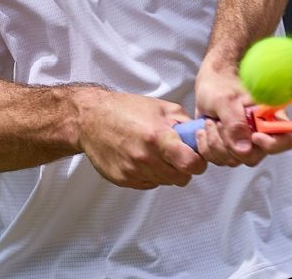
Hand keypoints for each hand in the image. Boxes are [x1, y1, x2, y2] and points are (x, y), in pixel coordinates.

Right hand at [77, 89, 206, 189]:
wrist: (90, 119)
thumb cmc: (125, 109)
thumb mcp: (162, 108)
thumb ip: (185, 124)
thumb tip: (201, 137)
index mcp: (158, 137)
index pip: (191, 164)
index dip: (198, 161)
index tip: (195, 155)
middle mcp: (145, 158)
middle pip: (181, 178)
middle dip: (183, 167)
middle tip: (176, 153)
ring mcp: (133, 171)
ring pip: (165, 182)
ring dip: (166, 170)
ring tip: (155, 152)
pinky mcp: (123, 180)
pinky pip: (149, 184)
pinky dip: (151, 174)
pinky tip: (142, 158)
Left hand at [194, 62, 291, 166]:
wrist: (208, 84)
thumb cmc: (221, 85)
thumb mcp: (226, 100)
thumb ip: (235, 123)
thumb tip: (244, 150)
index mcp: (270, 118)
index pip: (286, 141)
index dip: (272, 145)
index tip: (254, 136)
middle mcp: (260, 135)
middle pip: (253, 157)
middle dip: (230, 143)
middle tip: (219, 122)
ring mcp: (243, 144)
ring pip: (232, 160)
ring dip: (215, 142)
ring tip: (210, 121)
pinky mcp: (227, 148)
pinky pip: (218, 160)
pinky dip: (206, 146)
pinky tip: (204, 129)